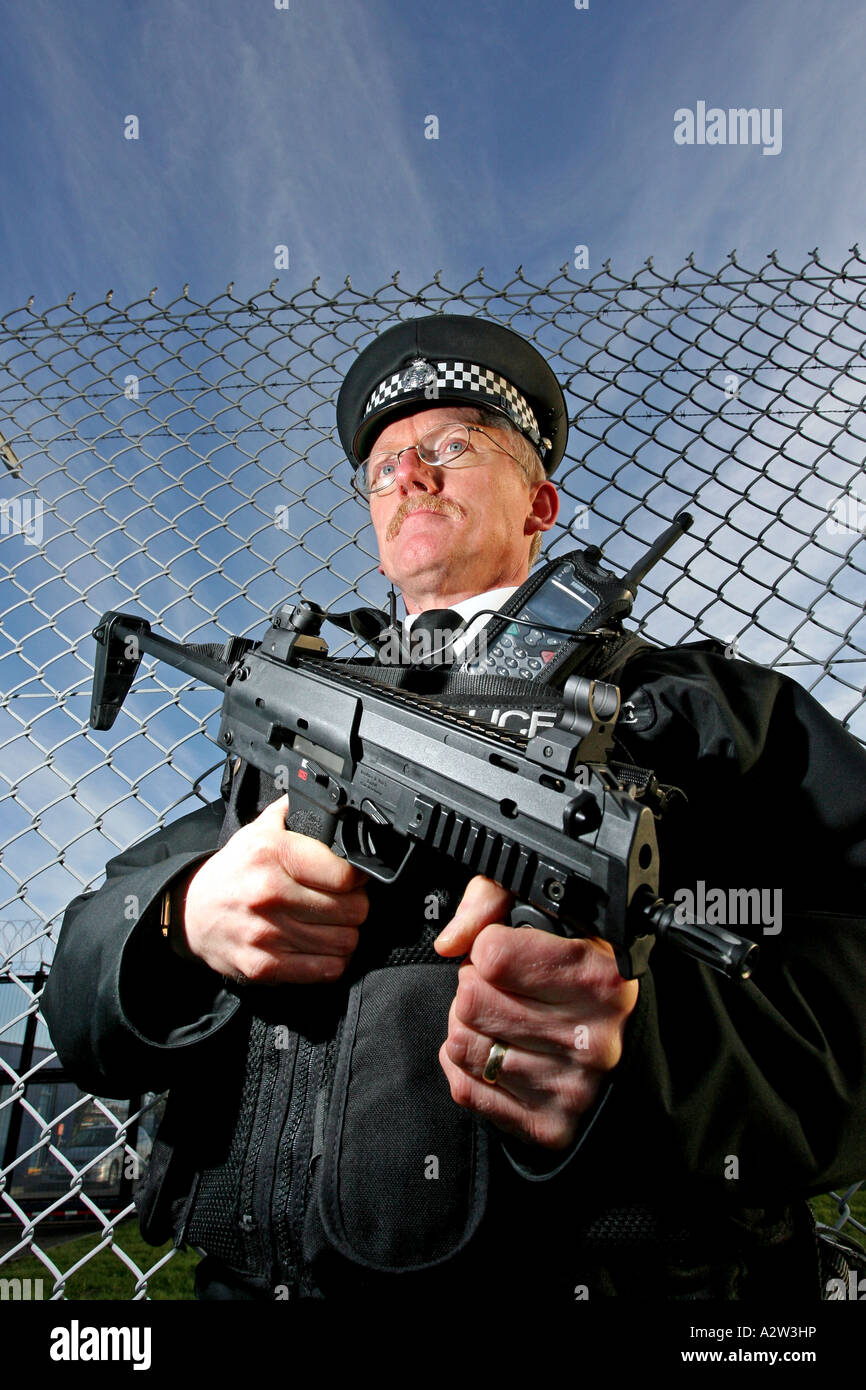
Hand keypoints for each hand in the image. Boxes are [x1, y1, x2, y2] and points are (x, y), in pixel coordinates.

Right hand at [176, 795, 368, 984]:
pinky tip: (321, 946)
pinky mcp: (264, 967)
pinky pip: (326, 970)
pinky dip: (332, 960)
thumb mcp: (258, 831)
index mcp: (271, 854)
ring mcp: (266, 934)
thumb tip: (329, 796)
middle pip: (352, 909)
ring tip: (332, 924)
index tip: (354, 877)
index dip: (358, 876)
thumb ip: (295, 811)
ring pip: (345, 942)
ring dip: (345, 934)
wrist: (190, 913)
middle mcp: (269, 893)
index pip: (344, 873)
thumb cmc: (233, 872)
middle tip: (343, 901)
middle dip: (355, 905)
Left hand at [434, 876, 638, 1149]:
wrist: (622, 1052)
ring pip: (461, 1043)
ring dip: (470, 1026)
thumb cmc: (574, 975)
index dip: (489, 946)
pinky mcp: (548, 1126)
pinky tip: (500, 1053)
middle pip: (470, 999)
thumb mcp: (546, 914)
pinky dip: (470, 1068)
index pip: (492, 954)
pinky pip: (464, 1088)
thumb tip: (451, 942)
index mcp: (601, 978)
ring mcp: (571, 1087)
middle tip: (503, 989)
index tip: (508, 952)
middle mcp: (593, 1037)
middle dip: (475, 986)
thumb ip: (492, 901)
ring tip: (501, 1020)